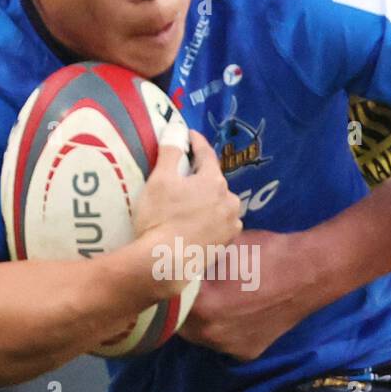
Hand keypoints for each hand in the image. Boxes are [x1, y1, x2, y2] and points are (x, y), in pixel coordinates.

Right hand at [134, 133, 241, 291]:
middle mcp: (230, 200)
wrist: (165, 262)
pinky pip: (220, 223)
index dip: (195, 142)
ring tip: (191, 205)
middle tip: (184, 177)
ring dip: (208, 200)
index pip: (206, 153)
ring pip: (220, 203)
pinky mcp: (227, 243)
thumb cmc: (160, 217)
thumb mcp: (160, 179)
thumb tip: (176, 129)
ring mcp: (231, 224)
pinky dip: (211, 220)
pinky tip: (198, 224)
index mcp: (214, 181)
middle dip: (201, 176)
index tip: (188, 136)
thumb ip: (171, 152)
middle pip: (214, 181)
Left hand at [179, 228, 305, 357]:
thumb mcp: (220, 247)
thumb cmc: (263, 252)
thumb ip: (194, 260)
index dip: (168, 290)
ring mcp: (230, 347)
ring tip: (217, 299)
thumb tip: (173, 260)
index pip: (167, 303)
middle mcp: (211, 334)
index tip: (170, 280)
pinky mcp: (247, 353)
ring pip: (202, 335)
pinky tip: (237, 311)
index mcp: (201, 306)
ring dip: (202, 321)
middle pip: (181, 323)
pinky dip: (225, 329)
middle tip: (193, 290)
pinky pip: (225, 342)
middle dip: (184, 308)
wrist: (309, 271)